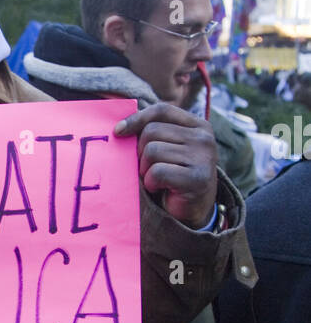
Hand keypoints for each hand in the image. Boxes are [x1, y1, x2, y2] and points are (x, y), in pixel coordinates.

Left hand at [114, 103, 216, 228]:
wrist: (192, 211)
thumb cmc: (173, 177)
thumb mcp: (166, 149)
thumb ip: (153, 133)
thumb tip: (120, 126)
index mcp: (197, 126)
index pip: (161, 111)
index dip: (137, 119)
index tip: (118, 131)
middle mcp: (204, 138)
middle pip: (151, 131)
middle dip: (140, 152)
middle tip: (148, 168)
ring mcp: (203, 157)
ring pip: (152, 151)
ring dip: (145, 170)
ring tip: (156, 179)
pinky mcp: (196, 178)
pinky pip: (156, 172)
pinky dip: (150, 182)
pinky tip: (160, 188)